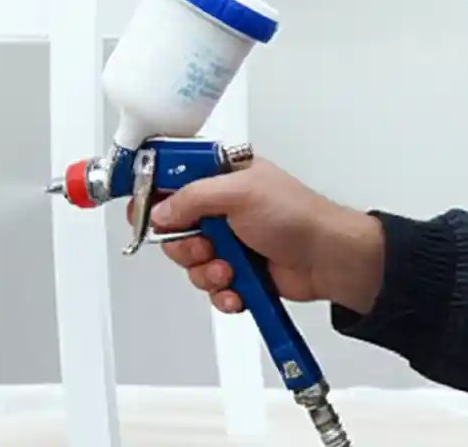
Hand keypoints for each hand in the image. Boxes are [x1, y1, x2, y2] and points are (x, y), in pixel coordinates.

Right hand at [144, 158, 385, 315]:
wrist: (329, 260)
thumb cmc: (299, 216)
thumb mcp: (240, 193)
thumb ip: (192, 197)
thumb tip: (160, 211)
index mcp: (220, 175)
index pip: (170, 176)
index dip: (151, 193)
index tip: (138, 209)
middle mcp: (220, 206)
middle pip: (171, 226)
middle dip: (184, 244)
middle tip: (204, 244)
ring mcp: (228, 239)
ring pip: (188, 260)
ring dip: (205, 270)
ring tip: (229, 269)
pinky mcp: (236, 270)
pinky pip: (209, 285)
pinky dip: (221, 292)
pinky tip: (238, 288)